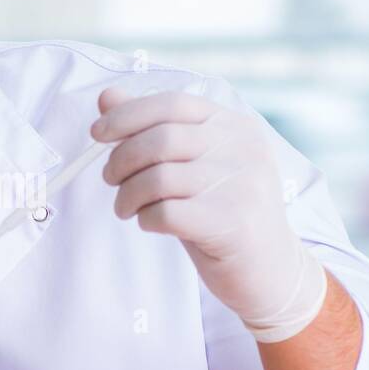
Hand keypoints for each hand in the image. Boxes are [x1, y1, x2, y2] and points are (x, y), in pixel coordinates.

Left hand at [91, 86, 327, 342]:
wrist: (271, 270)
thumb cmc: (221, 213)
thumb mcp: (192, 166)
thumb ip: (153, 130)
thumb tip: (107, 98)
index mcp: (234, 126)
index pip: (172, 104)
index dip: (128, 115)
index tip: (97, 133)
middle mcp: (242, 148)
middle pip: (160, 140)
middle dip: (120, 159)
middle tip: (111, 180)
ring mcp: (240, 184)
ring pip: (158, 178)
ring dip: (128, 195)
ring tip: (126, 208)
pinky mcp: (232, 222)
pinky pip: (166, 213)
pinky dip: (146, 219)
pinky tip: (150, 224)